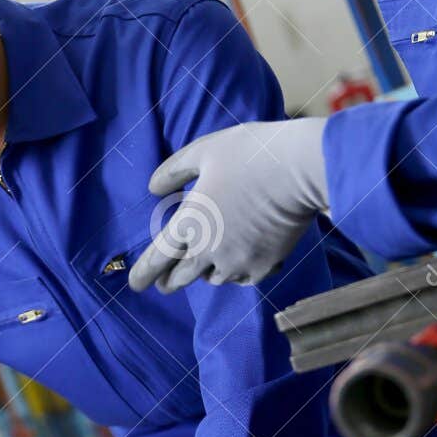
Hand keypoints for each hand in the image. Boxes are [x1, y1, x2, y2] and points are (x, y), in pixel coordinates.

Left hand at [129, 117, 329, 291]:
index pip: (157, 258)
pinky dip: (238, 271)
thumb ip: (174, 171)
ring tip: (208, 263)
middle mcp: (209, 249)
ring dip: (206, 273)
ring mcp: (237, 262)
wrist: (301, 171)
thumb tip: (153, 189)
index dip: (143, 274)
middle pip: (181, 279)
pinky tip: (241, 260)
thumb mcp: (204, 151)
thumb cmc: (250, 154)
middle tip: (165, 283)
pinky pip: (243, 278)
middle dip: (169, 282)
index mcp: (189, 222)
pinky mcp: (264, 266)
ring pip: (213, 278)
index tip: (135, 285)